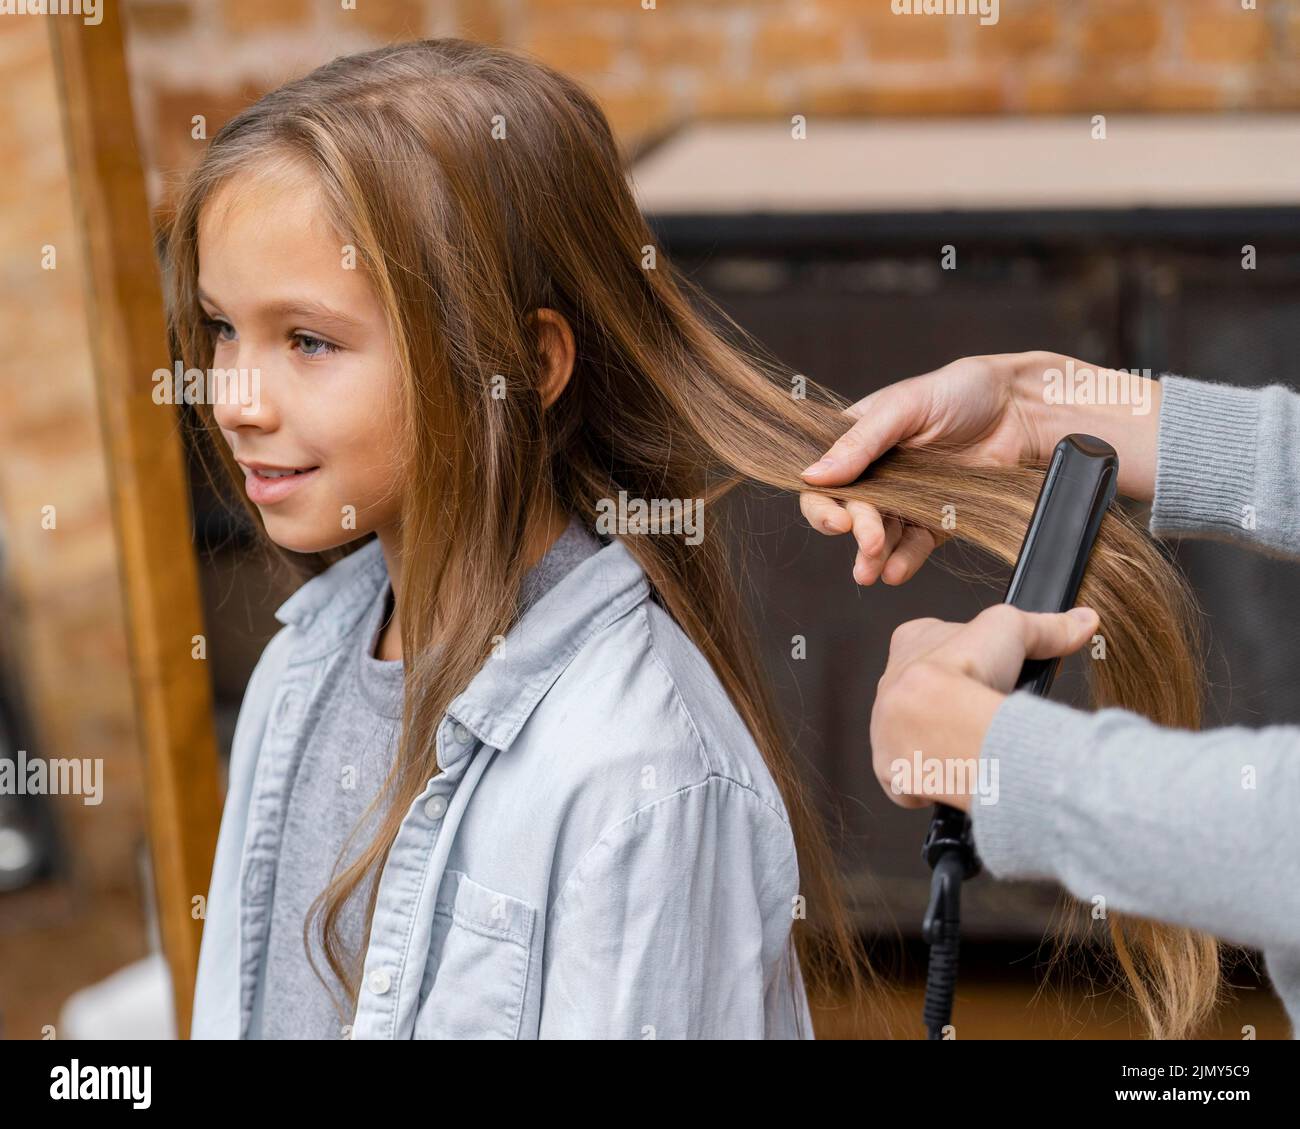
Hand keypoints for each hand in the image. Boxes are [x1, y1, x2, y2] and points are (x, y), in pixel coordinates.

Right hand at [798, 352, 1160, 584]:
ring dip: (872, 556)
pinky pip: (912, 546)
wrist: (1022, 410)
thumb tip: (812, 476)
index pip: (824, 481)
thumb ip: (859, 443)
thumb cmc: (961, 391)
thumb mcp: (904, 407)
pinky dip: (903, 561)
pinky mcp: (935, 519)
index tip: (838, 522)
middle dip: (857, 533)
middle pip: (851, 515)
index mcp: (857, 441)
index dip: (823, 505)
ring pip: (878, 536)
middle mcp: (877, 473)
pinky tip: (896, 572)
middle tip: (868, 545)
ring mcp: (906, 498)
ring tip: (873, 572)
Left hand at [869, 603, 1099, 812]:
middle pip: (921, 690)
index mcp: (910, 641)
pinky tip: (952, 773)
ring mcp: (884, 726)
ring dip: (936, 739)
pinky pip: (903, 773)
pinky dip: (925, 777)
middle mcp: (889, 683)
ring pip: (910, 731)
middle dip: (947, 701)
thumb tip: (1082, 621)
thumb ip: (1047, 626)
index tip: (985, 666)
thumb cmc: (967, 671)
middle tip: (979, 711)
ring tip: (969, 745)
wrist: (942, 721)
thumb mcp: (1015, 630)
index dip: (962, 653)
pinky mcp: (888, 764)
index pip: (930, 639)